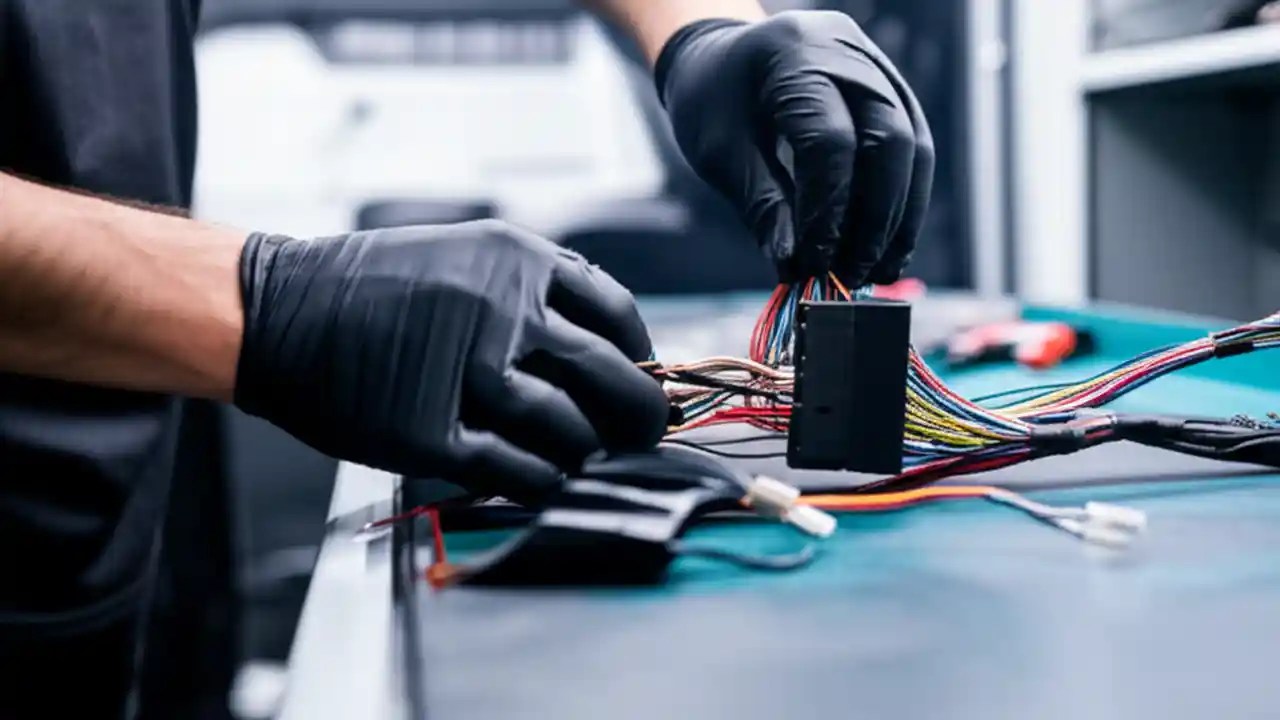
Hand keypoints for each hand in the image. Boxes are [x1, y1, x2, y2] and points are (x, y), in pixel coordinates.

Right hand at [234, 220, 669, 502]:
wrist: (280, 311)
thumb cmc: (372, 286)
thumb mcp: (464, 253)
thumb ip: (532, 287)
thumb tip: (601, 341)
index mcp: (517, 261)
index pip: (617, 313)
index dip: (641, 355)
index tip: (642, 376)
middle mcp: (504, 311)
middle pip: (608, 374)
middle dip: (639, 413)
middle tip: (645, 433)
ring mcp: (469, 373)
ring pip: (568, 428)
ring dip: (587, 451)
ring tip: (585, 456)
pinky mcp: (433, 432)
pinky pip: (518, 470)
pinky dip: (543, 480)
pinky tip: (544, 478)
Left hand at [655, 11, 933, 285]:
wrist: (721, 56)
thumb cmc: (711, 98)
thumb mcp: (719, 152)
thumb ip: (762, 206)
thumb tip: (796, 266)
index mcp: (794, 55)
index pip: (831, 142)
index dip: (828, 211)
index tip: (816, 263)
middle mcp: (847, 52)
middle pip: (888, 141)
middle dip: (877, 220)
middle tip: (854, 274)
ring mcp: (876, 66)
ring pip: (913, 148)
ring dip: (900, 218)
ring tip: (877, 272)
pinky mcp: (891, 89)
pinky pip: (913, 147)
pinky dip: (903, 200)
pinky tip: (886, 245)